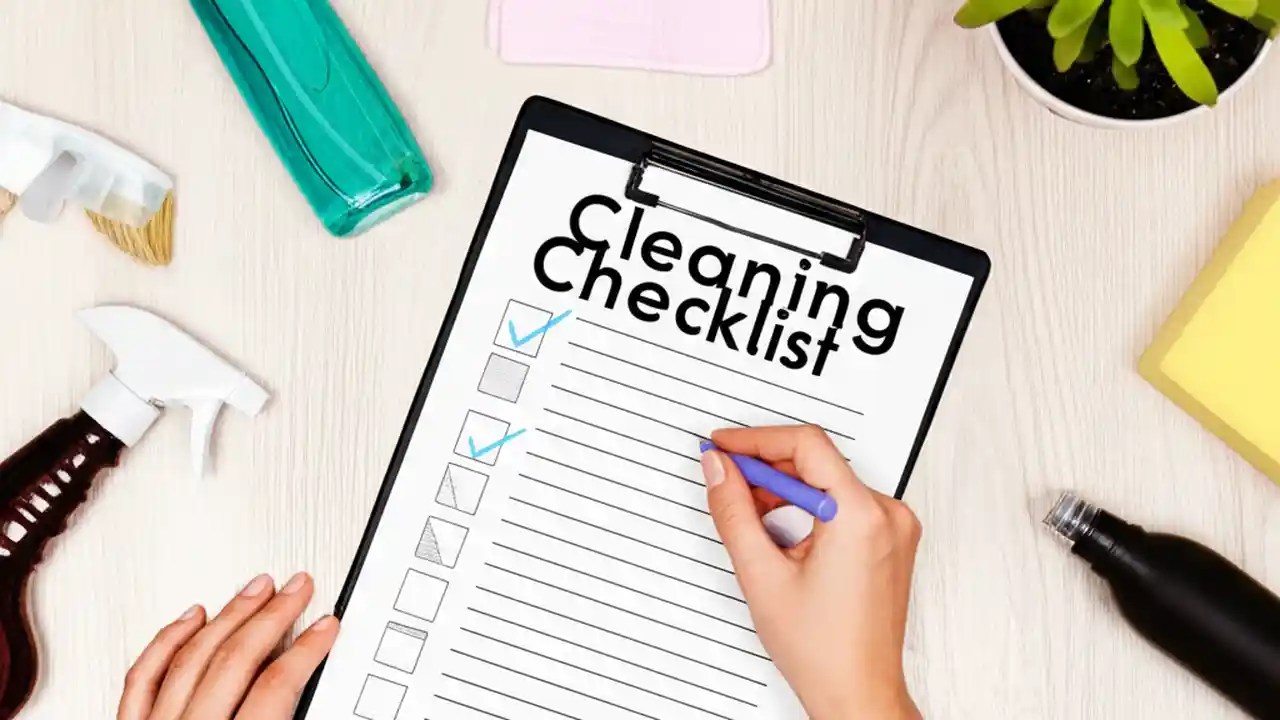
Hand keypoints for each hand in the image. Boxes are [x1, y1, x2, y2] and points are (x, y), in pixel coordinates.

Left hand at [118, 572, 338, 719]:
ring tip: (255, 590)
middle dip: (272, 617)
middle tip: (297, 588)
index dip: (306, 650)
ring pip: (190, 658)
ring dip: (227, 617)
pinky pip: (142, 679)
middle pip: (234, 661)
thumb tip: (323, 698)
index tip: (325, 627)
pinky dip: (167, 642)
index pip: (275, 686)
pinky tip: (190, 618)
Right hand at [700, 426, 922, 719]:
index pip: (805, 445)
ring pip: (829, 481)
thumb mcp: (761, 575)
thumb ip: (733, 512)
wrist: (858, 692)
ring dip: (786, 490)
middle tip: (727, 480)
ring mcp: (894, 527)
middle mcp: (887, 515)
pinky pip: (845, 502)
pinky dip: (809, 507)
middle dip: (766, 468)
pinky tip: (781, 530)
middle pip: (818, 461)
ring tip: (752, 517)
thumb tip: (720, 470)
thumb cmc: (823, 651)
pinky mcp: (891, 539)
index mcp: (860, 517)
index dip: (756, 440)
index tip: (725, 446)